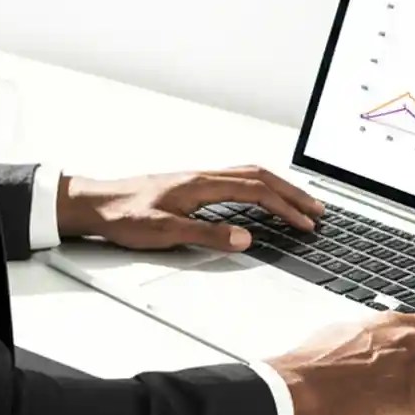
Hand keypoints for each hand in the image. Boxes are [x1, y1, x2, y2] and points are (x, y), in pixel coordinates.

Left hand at [56, 166, 323, 250]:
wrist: (96, 204)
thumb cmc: (124, 216)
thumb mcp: (164, 232)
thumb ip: (206, 235)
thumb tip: (244, 239)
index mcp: (202, 185)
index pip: (256, 192)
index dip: (285, 208)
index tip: (305, 223)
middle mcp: (205, 176)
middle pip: (261, 177)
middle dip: (293, 193)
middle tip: (317, 210)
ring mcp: (200, 179)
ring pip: (251, 175)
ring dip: (279, 187)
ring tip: (299, 202)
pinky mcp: (194, 185)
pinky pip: (239, 179)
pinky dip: (261, 187)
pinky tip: (263, 199)